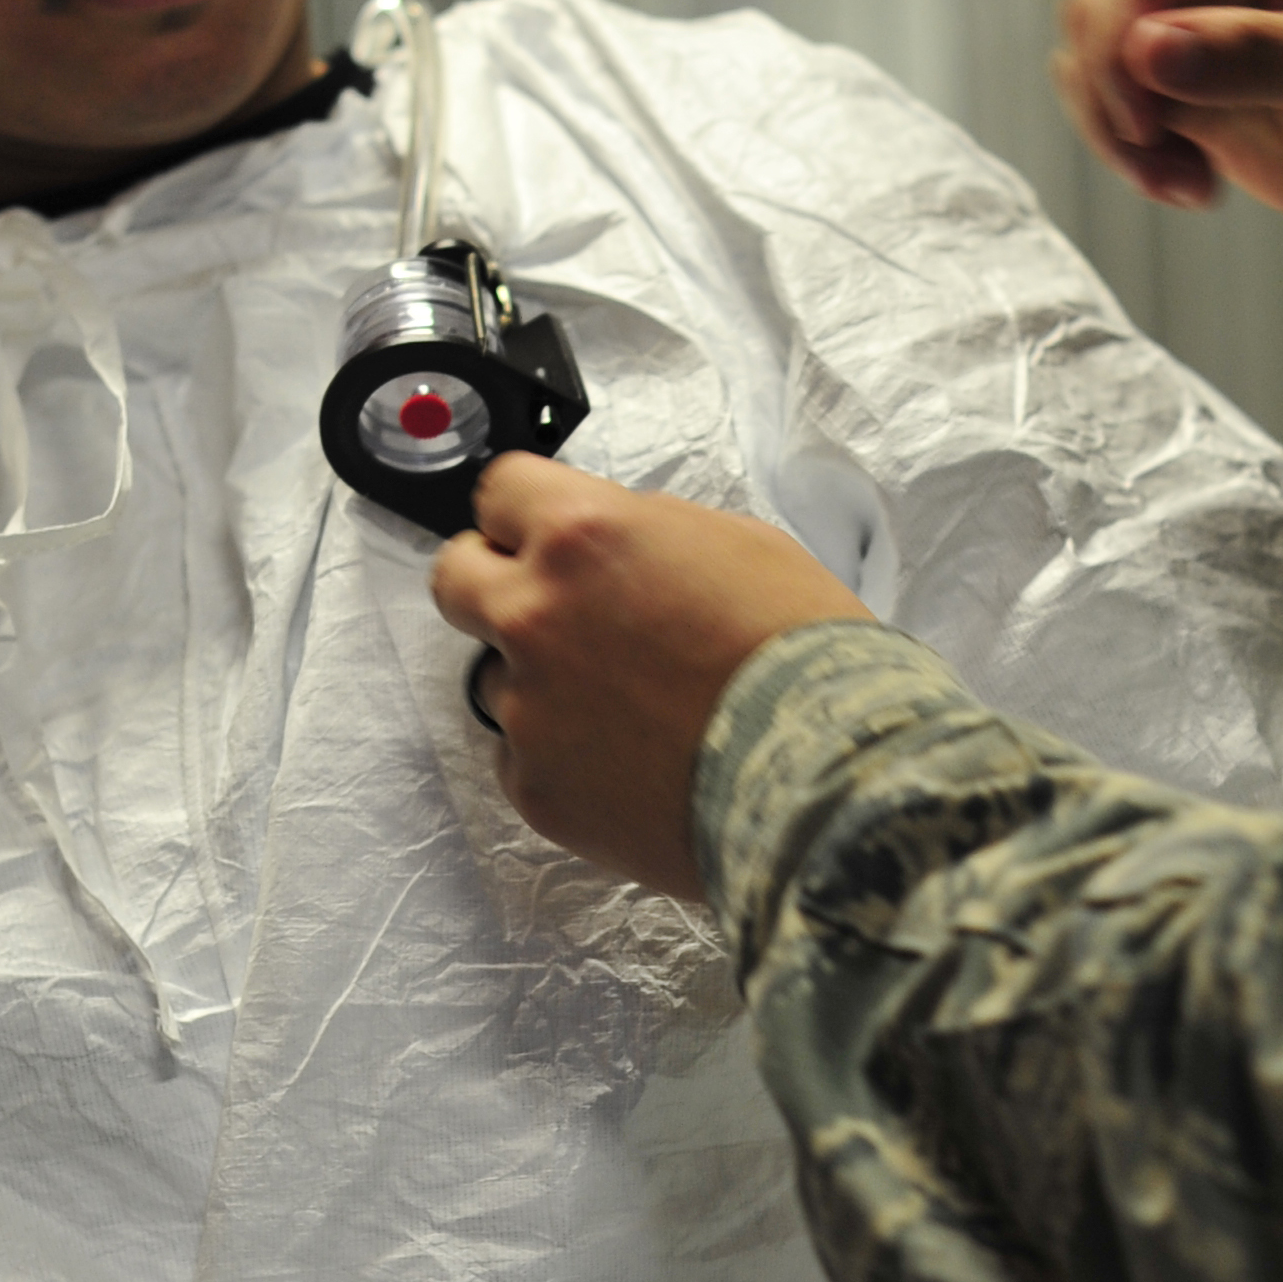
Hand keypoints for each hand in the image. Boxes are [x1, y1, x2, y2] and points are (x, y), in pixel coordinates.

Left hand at [431, 456, 869, 899]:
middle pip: (454, 578)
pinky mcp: (536, 790)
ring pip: (495, 679)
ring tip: (629, 711)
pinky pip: (524, 760)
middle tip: (552, 613)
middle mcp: (534, 615)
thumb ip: (646, 536)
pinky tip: (636, 766)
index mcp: (581, 536)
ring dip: (540, 684)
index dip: (527, 513)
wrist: (828, 780)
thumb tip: (614, 550)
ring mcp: (527, 709)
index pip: (499, 492)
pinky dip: (566, 761)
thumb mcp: (739, 544)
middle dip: (492, 584)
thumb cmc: (805, 657)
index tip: (543, 534)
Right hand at [1053, 0, 1282, 224]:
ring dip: (1115, 130)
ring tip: (1179, 183)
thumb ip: (1252, 57)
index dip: (1119, 41)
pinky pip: (1109, 98)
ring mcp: (1186, 11)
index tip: (1141, 123)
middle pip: (1099, 6)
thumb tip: (1148, 50)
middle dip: (1112, 95)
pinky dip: (1129, 148)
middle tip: (1159, 164)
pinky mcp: (1176, 70)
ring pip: (1089, 55)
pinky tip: (1189, 183)